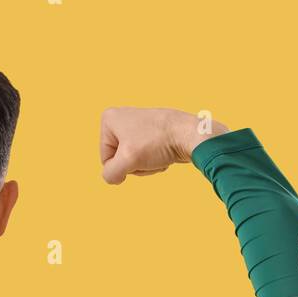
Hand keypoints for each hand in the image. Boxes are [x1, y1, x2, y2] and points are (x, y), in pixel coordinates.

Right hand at [99, 107, 228, 183]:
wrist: (191, 134)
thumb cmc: (159, 142)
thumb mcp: (127, 161)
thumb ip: (110, 174)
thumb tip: (113, 178)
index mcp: (109, 119)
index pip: (106, 159)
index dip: (122, 165)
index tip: (137, 155)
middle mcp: (121, 118)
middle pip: (119, 159)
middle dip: (135, 164)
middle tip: (149, 156)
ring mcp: (137, 125)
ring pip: (133, 160)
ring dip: (146, 165)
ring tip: (158, 154)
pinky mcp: (152, 132)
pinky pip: (145, 156)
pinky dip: (154, 160)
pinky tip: (165, 153)